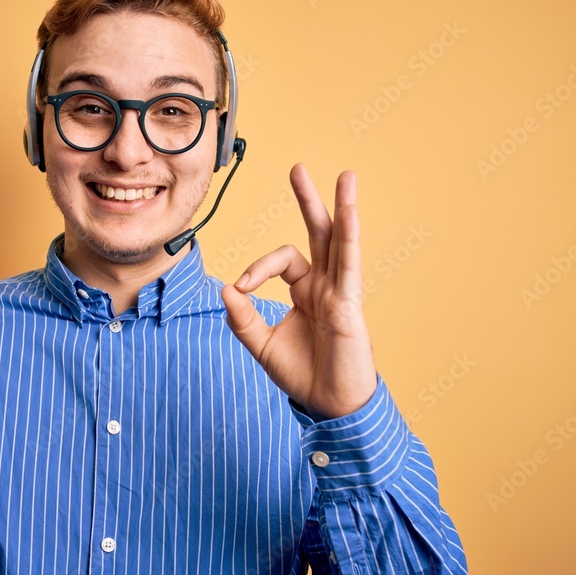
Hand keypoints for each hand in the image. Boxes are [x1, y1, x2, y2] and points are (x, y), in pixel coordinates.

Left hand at [221, 163, 376, 418]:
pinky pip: (349, 264)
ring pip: (339, 240)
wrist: (329, 407)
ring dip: (341, 206)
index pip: (282, 261)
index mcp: (306, 291)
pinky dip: (349, 235)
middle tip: (297, 167)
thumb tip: (225, 289)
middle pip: (317, 234)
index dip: (257, 268)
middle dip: (308, 200)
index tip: (241, 288)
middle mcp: (325, 285)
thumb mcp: (262, 344)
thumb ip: (243, 318)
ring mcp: (340, 292)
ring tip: (345, 175)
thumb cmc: (302, 376)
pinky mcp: (350, 304)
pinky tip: (350, 210)